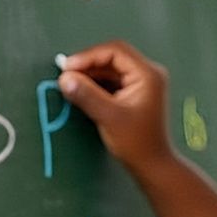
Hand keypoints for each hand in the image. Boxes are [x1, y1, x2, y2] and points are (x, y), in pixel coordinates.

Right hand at [55, 40, 173, 170]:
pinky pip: (112, 80)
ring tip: (70, 84)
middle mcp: (148, 73)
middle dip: (88, 64)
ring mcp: (142, 82)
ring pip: (111, 68)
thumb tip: (64, 78)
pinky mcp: (134, 92)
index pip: (115, 51)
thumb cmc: (136, 142)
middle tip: (65, 75)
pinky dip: (96, 83)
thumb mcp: (108, 117)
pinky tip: (82, 91)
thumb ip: (86, 95)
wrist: (152, 165)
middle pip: (113, 57)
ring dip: (90, 74)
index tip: (67, 68)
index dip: (88, 56)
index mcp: (148, 74)